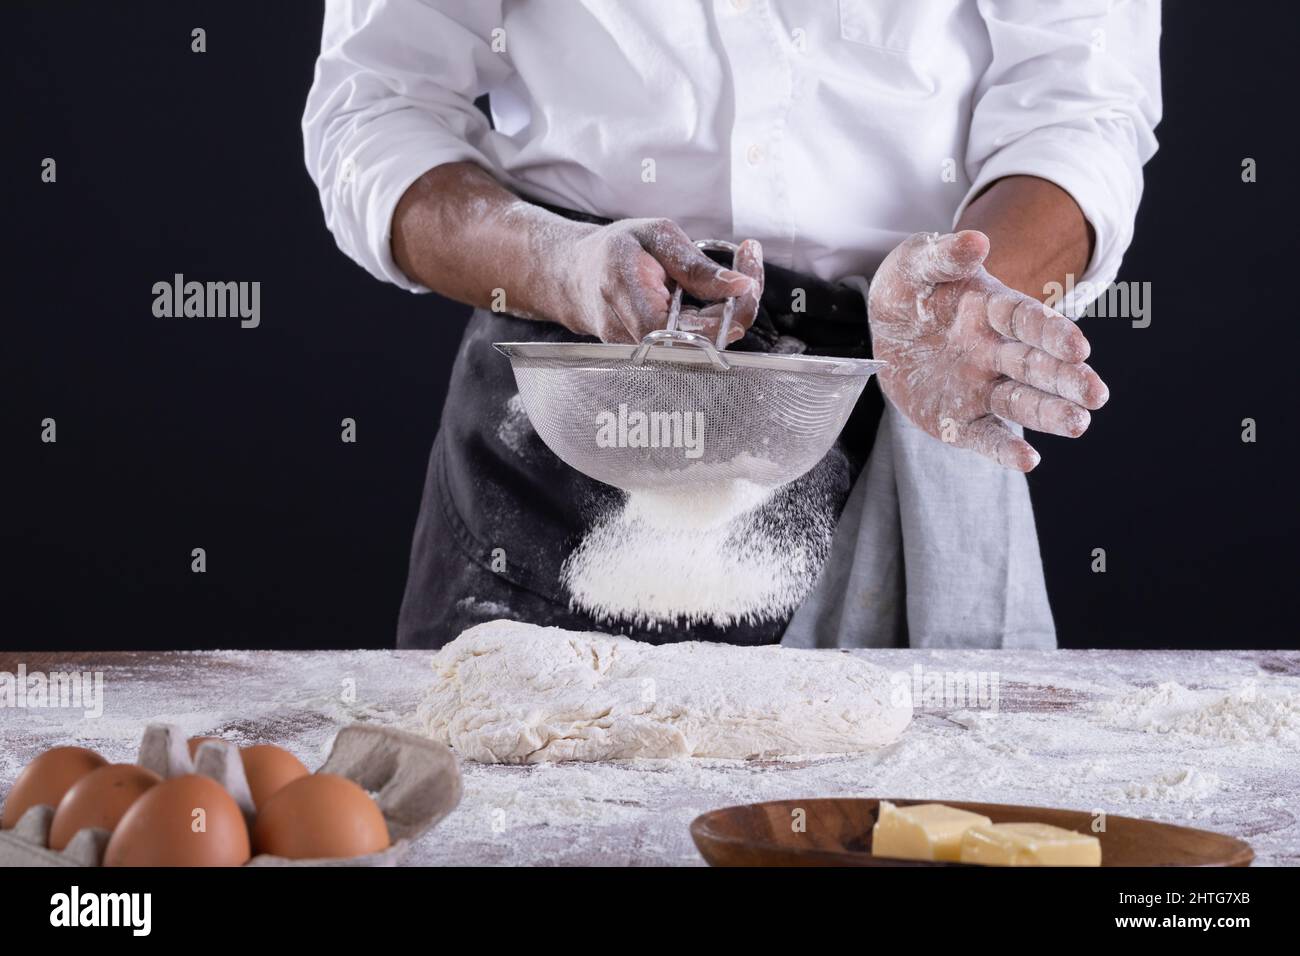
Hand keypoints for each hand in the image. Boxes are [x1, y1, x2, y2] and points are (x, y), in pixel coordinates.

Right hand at [560, 219, 762, 343]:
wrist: (577, 276)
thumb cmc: (614, 251)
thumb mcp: (655, 237)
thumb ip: (695, 266)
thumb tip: (739, 287)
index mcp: (627, 298)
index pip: (688, 329)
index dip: (726, 309)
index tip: (747, 272)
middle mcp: (632, 337)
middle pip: (706, 340)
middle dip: (739, 303)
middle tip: (749, 259)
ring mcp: (643, 353)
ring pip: (707, 344)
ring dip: (731, 309)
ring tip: (736, 269)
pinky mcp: (656, 355)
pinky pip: (698, 343)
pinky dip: (717, 317)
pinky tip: (718, 291)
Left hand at [868, 230, 1108, 471]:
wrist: (883, 329)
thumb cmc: (909, 289)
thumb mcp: (915, 263)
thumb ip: (944, 255)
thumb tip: (977, 240)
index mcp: (992, 309)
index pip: (1028, 321)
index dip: (1052, 333)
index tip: (1079, 347)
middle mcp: (996, 351)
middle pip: (1036, 365)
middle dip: (1067, 379)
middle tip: (1096, 394)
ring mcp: (982, 388)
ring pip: (1022, 402)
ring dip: (1050, 413)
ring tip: (1079, 424)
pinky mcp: (961, 420)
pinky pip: (986, 436)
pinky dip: (1006, 449)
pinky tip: (1028, 459)